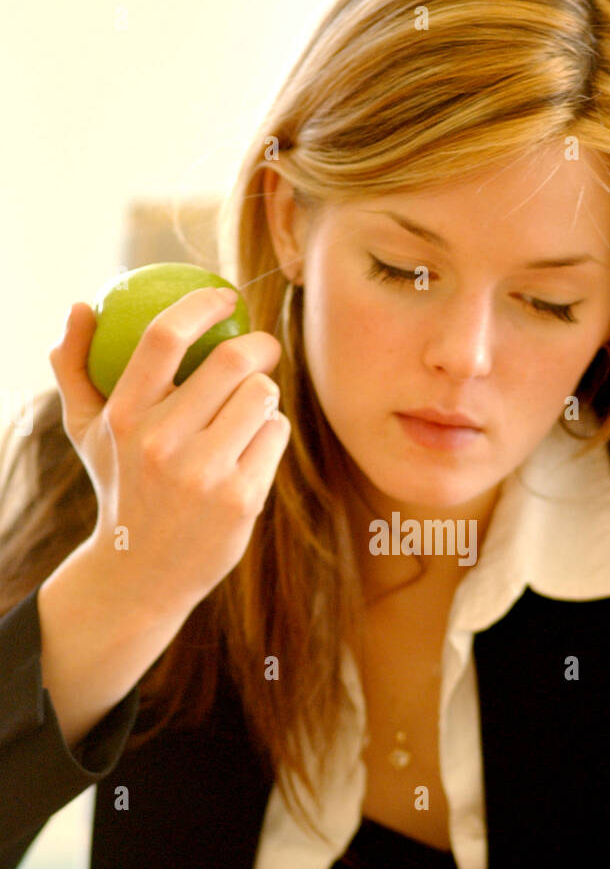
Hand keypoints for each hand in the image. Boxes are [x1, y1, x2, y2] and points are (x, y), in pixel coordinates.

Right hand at [48, 290, 289, 621]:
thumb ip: (74, 367)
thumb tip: (82, 306)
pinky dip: (271, 432)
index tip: (224, 296)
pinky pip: (276, 434)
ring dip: (265, 394)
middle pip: (233, 362)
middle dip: (260, 345)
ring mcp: (204, 473)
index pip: (163, 337)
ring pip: (263, 396)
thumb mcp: (86, 432)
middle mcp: (162, 443)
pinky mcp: (242, 498)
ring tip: (249, 411)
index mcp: (123, 417)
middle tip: (263, 347)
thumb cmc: (119, 486)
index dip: (201, 305)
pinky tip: (251, 449)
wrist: (142, 572)